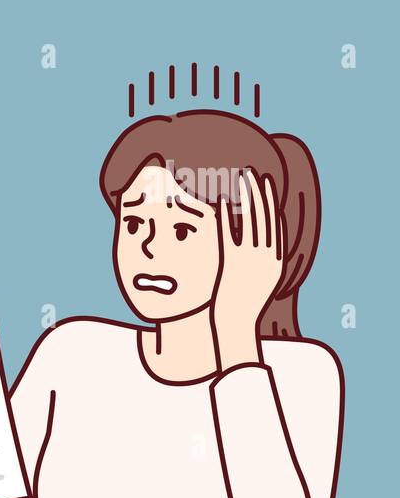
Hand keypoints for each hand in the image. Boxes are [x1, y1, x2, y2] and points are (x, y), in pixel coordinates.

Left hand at [213, 168, 283, 369]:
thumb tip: (255, 246)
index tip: (267, 185)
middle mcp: (266, 256)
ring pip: (251, 220)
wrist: (236, 325)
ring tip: (241, 178)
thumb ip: (260, 262)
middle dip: (261, 193)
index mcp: (276, 261)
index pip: (276, 225)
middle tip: (255, 172)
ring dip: (247, 197)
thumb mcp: (258, 282)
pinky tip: (222, 200)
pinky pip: (230, 233)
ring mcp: (250, 258)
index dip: (272, 203)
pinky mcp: (232, 262)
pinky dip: (228, 215)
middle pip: (266, 217)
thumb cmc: (243, 305)